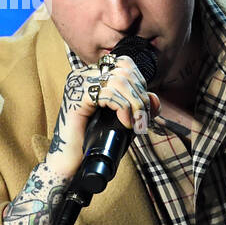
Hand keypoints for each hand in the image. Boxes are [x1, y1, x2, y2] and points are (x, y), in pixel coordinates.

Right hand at [44, 54, 159, 178]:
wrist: (71, 160)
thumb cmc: (94, 140)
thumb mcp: (122, 119)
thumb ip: (137, 106)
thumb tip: (155, 99)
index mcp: (93, 75)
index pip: (124, 64)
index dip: (140, 82)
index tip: (146, 107)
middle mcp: (84, 75)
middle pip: (124, 70)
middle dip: (141, 95)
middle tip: (144, 119)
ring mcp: (78, 84)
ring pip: (119, 81)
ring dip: (135, 103)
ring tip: (138, 123)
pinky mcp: (76, 98)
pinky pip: (108, 94)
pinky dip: (123, 109)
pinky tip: (126, 123)